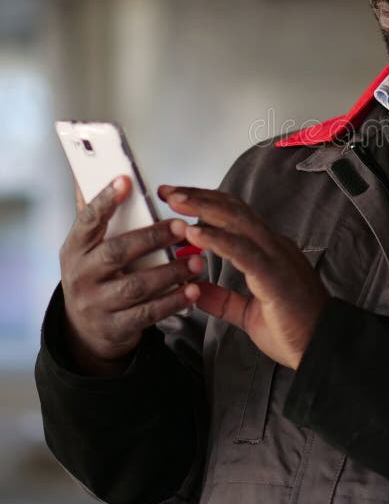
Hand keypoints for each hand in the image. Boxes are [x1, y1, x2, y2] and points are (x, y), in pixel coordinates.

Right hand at [60, 176, 204, 375]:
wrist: (85, 331)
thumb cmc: (96, 276)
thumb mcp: (88, 249)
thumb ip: (97, 216)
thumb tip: (89, 172)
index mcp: (75, 249)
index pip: (87, 220)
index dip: (105, 200)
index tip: (126, 181)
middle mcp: (81, 276)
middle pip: (116, 253)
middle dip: (152, 238)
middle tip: (183, 226)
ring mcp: (96, 304)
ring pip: (136, 286)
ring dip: (170, 272)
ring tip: (197, 261)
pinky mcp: (115, 327)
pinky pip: (148, 313)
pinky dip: (173, 301)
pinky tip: (194, 290)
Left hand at [158, 185, 329, 369]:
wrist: (323, 346)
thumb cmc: (294, 330)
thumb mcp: (248, 313)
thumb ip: (223, 300)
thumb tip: (196, 291)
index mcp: (269, 251)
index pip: (235, 216)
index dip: (206, 203)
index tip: (177, 199)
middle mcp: (273, 246)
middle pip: (233, 209)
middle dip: (199, 196)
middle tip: (169, 191)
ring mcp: (275, 257)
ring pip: (237, 221)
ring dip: (203, 208)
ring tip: (176, 201)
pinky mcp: (273, 274)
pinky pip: (242, 251)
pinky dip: (216, 239)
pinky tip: (194, 234)